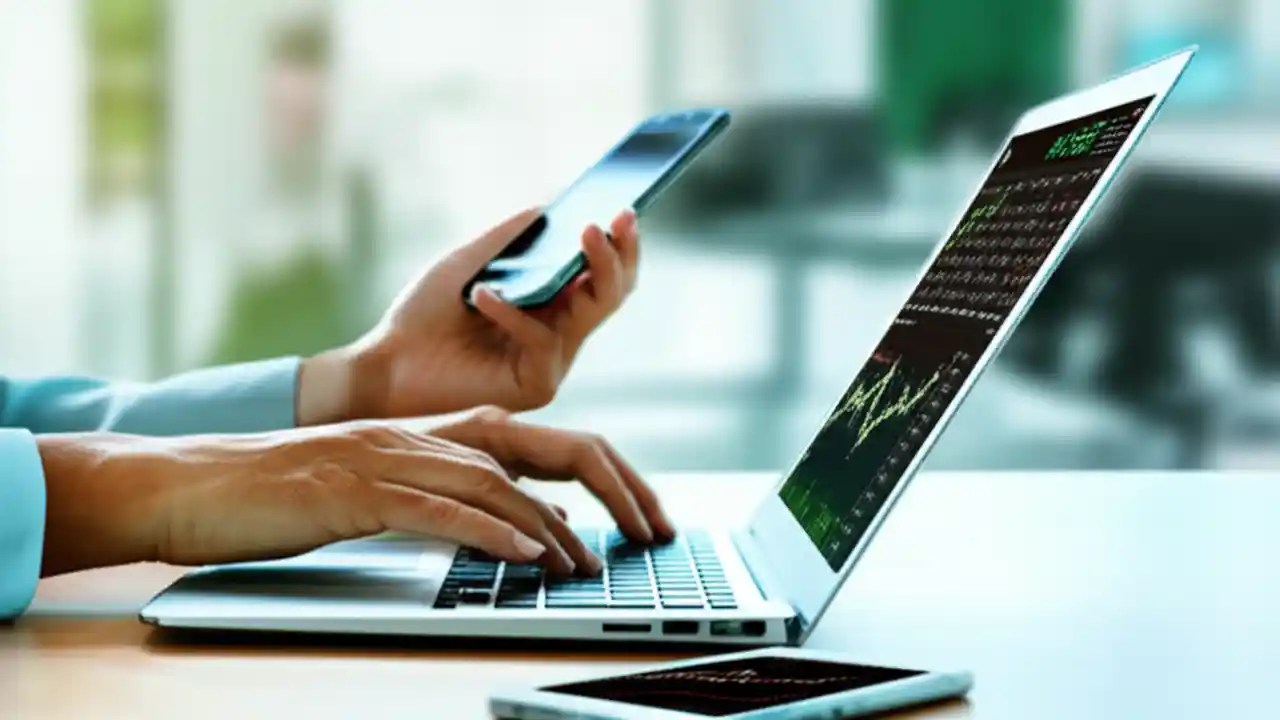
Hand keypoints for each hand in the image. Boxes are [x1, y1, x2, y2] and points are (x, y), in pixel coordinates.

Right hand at [35, 417, 667, 576]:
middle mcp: (420, 433)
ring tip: (590, 562)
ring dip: (550, 525)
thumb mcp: (381, 488)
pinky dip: (488, 533)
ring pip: (494, 482)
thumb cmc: (285, 493)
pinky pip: (437, 510)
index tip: (638, 510)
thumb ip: (449, 496)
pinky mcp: (353, 492)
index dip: (600, 470)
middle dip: (605, 485)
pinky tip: (525, 556)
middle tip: (647, 528)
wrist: (194, 482)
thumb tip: (522, 530)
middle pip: (537, 447)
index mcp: (431, 430)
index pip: (538, 440)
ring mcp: (387, 458)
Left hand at [297, 207, 639, 424]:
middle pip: (611, 293)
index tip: (624, 208)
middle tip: (621, 215)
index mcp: (549, 302)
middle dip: (620, 252)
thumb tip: (549, 206)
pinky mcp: (536, 387)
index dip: (618, 243)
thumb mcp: (468, 261)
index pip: (600, 273)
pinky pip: (543, 342)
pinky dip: (515, 313)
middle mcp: (559, 332)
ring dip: (595, 267)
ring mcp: (551, 361)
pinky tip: (484, 294)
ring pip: (593, 315)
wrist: (384, 364)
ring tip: (585, 230)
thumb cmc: (423, 315)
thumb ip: (508, 238)